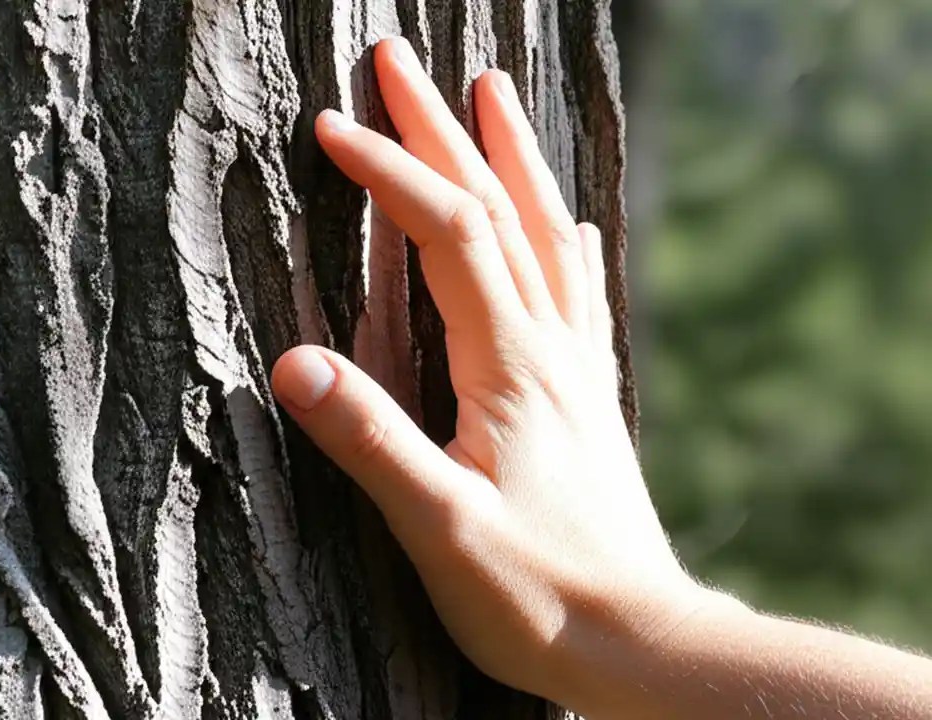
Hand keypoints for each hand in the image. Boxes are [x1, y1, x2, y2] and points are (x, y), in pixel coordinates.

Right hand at [271, 37, 714, 706]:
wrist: (642, 644)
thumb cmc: (539, 594)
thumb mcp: (438, 526)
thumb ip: (369, 441)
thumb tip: (294, 362)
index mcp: (510, 365)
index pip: (445, 234)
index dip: (389, 173)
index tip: (332, 125)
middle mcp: (550, 347)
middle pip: (496, 209)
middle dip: (442, 129)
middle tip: (401, 59)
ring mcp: (575, 368)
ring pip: (544, 232)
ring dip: (511, 157)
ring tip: (492, 96)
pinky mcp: (585, 397)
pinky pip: (573, 286)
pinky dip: (559, 232)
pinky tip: (568, 221)